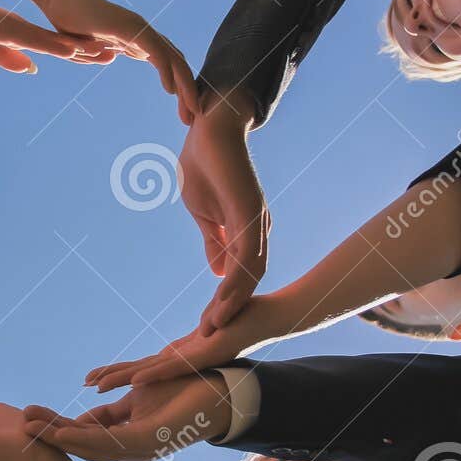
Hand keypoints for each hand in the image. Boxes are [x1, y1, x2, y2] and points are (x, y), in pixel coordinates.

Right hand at [0, 0, 109, 73]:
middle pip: (57, 41)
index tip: (98, 55)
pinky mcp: (0, 27)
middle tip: (115, 54)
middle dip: (86, 49)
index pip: (51, 44)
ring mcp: (10, 27)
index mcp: (14, 32)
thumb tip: (31, 68)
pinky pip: (31, 39)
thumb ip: (4, 55)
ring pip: (50, 40)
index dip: (75, 50)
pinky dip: (52, 45)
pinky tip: (72, 50)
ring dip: (77, 48)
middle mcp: (17, 28)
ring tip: (105, 53)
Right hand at [20, 373, 229, 460]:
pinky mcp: (152, 440)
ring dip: (62, 439)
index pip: (86, 434)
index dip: (57, 428)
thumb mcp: (139, 393)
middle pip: (83, 445)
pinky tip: (66, 431)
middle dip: (51, 436)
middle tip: (20, 426)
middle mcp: (132, 449)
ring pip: (92, 447)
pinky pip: (112, 441)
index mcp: (128, 437)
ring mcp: (141, 448)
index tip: (30, 419)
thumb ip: (113, 405)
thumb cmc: (185, 388)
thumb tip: (88, 400)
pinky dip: (86, 437)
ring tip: (34, 431)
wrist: (223, 387)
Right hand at [34, 0, 199, 122]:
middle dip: (189, 92)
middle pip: (177, 64)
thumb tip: (110, 58)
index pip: (169, 66)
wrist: (60, 1)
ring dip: (185, 86)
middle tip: (194, 118)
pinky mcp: (132, 27)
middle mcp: (145, 35)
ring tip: (191, 109)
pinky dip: (167, 71)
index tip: (184, 113)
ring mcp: (140, 29)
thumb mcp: (89, 44)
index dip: (181, 89)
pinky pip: (156, 52)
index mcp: (139, 41)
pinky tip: (172, 91)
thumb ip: (102, 52)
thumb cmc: (71, 22)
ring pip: (173, 59)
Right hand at [84, 297, 287, 391]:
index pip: (144, 364)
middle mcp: (185, 361)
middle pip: (141, 372)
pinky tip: (134, 381)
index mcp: (184, 353)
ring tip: (99, 388)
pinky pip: (175, 367)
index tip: (95, 377)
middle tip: (87, 384)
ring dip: (123, 381)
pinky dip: (152, 374)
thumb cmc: (246, 315)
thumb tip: (201, 322)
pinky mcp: (205, 356)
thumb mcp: (216, 319)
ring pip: (152, 373)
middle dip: (113, 378)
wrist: (272, 317)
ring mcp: (194, 361)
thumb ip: (203, 324)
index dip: (119, 370)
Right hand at [180, 90, 268, 333]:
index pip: (239, 275)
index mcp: (244, 230)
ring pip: (251, 272)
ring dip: (233, 301)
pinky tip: (222, 295)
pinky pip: (246, 253)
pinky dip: (236, 278)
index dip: (225, 300)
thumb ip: (213, 240)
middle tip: (210, 336)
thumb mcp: (203, 212)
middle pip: (249, 280)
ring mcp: (256, 221)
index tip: (207, 324)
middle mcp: (256, 229)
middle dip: (230, 310)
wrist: (210, 125)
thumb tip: (218, 272)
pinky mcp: (249, 211)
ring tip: (214, 326)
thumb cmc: (205, 164)